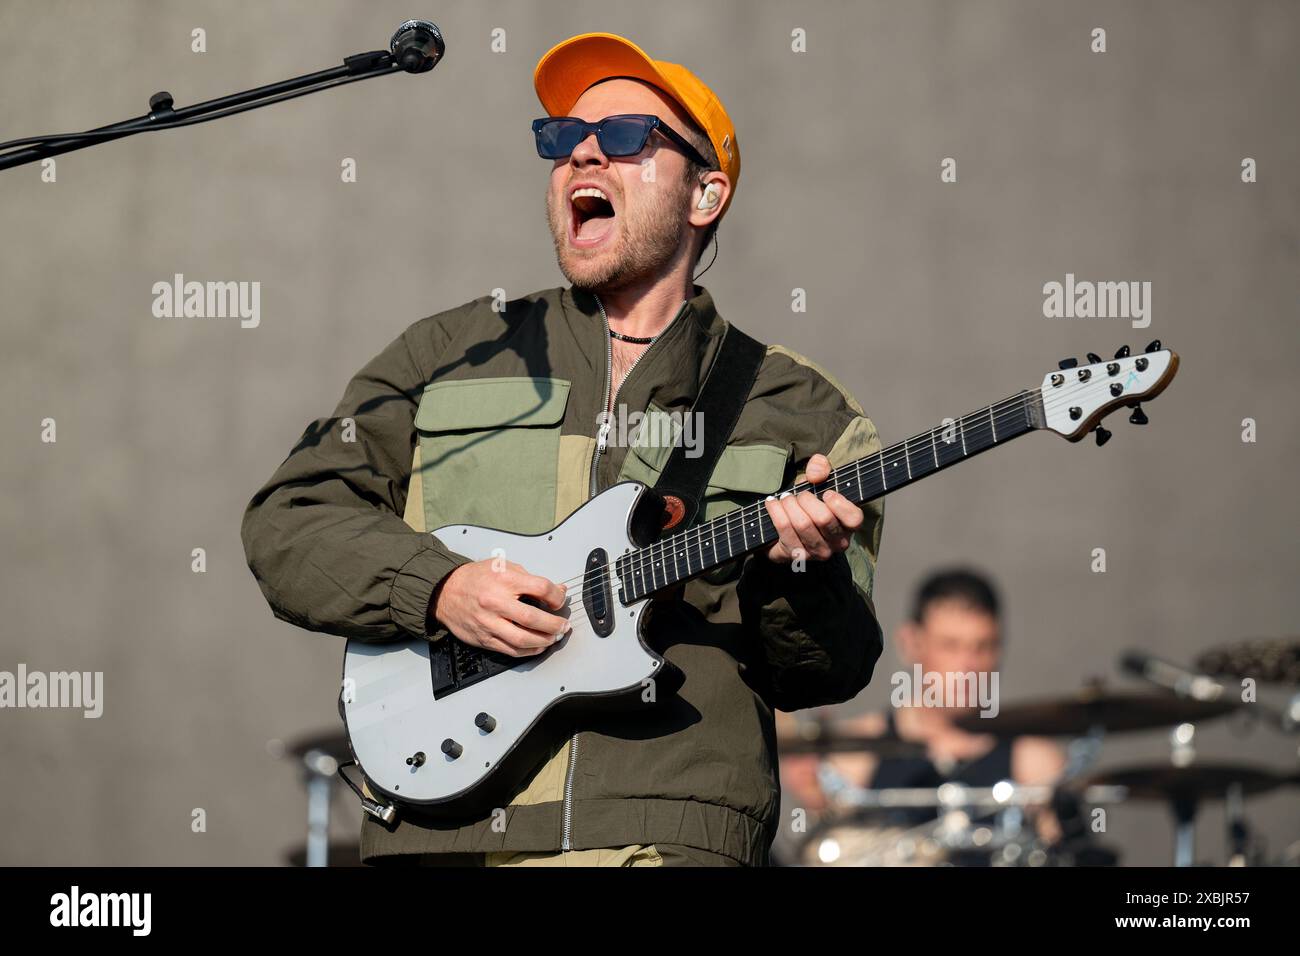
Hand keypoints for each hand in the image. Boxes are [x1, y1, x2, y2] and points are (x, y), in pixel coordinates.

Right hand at [431, 560, 569, 656]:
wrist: (445, 591)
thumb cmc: (475, 578)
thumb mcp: (503, 567)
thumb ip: (531, 579)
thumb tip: (557, 590)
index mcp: (503, 580)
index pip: (540, 588)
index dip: (556, 596)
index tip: (560, 600)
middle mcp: (495, 602)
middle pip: (533, 618)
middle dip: (555, 625)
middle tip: (563, 626)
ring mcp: (488, 623)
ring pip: (523, 639)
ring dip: (544, 641)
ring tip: (554, 637)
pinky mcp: (484, 638)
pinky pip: (510, 650)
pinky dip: (528, 651)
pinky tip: (537, 646)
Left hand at [763, 453, 863, 563]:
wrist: (785, 528)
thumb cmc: (809, 503)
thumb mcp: (818, 481)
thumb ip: (821, 468)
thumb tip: (815, 475)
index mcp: (849, 525)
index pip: (854, 518)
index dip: (838, 503)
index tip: (826, 493)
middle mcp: (838, 543)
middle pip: (823, 518)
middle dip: (806, 499)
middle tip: (799, 495)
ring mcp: (818, 552)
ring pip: (802, 524)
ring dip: (789, 504)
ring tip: (785, 498)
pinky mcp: (797, 556)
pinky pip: (784, 528)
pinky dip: (776, 511)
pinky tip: (772, 504)